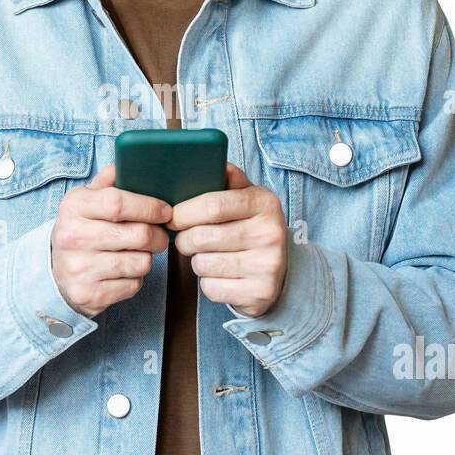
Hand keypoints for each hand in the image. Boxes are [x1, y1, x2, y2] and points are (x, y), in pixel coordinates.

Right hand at [49, 161, 172, 317]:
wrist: (54, 274)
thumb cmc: (81, 230)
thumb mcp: (86, 202)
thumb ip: (107, 183)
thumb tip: (124, 164)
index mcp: (74, 207)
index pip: (118, 202)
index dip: (149, 206)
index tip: (165, 211)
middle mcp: (72, 237)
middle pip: (137, 234)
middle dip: (157, 235)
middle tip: (159, 235)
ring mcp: (79, 268)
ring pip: (140, 262)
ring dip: (146, 258)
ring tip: (138, 252)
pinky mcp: (89, 295)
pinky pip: (133, 285)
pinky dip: (136, 279)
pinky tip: (124, 271)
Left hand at [170, 162, 287, 316]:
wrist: (282, 273)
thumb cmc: (252, 229)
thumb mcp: (248, 199)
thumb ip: (230, 180)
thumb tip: (212, 161)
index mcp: (264, 203)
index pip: (213, 205)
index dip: (184, 212)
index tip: (172, 217)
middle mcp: (270, 233)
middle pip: (202, 237)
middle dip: (183, 239)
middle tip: (185, 238)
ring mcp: (267, 265)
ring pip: (203, 264)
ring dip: (196, 261)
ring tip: (207, 255)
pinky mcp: (259, 293)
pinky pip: (211, 287)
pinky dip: (208, 282)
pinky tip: (220, 274)